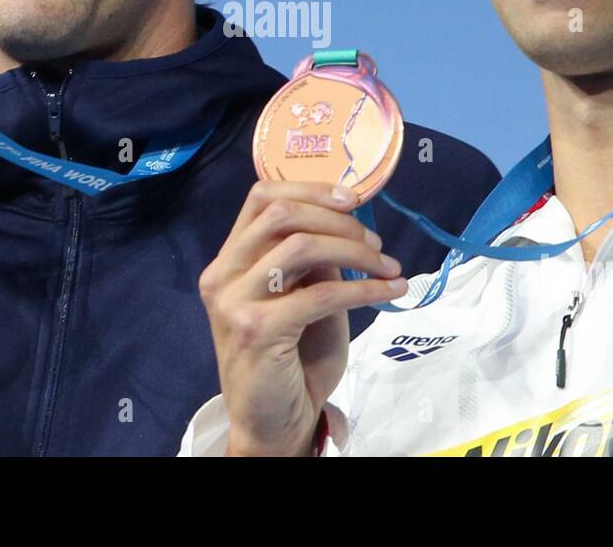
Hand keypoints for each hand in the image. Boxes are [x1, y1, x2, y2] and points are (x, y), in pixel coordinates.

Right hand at [198, 181, 407, 455]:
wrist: (273, 423)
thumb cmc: (291, 360)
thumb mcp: (301, 296)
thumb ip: (310, 259)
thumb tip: (346, 219)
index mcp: (230, 260)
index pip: (261, 198)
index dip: (310, 189)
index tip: (352, 199)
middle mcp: (223, 274)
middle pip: (280, 214)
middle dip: (338, 220)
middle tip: (375, 242)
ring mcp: (234, 301)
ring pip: (299, 246)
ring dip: (354, 250)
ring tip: (386, 266)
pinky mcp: (256, 329)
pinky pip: (320, 293)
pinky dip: (364, 289)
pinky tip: (389, 292)